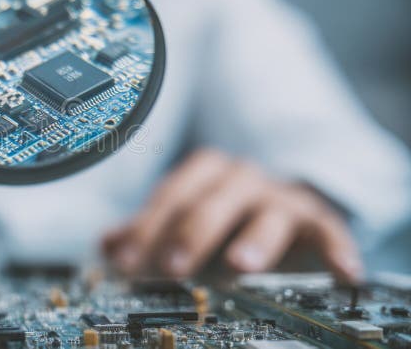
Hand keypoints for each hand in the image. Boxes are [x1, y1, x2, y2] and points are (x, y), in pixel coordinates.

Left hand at [102, 149, 361, 282]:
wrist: (284, 209)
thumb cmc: (226, 217)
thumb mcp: (186, 222)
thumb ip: (150, 232)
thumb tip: (105, 244)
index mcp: (206, 174)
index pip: (170, 196)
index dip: (146, 228)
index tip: (125, 262)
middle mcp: (243, 179)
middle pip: (213, 201)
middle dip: (191, 233)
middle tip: (172, 266)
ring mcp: (282, 197)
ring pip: (268, 212)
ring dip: (254, 239)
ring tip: (239, 265)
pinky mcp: (319, 220)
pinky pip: (329, 231)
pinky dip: (336, 249)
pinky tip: (341, 272)